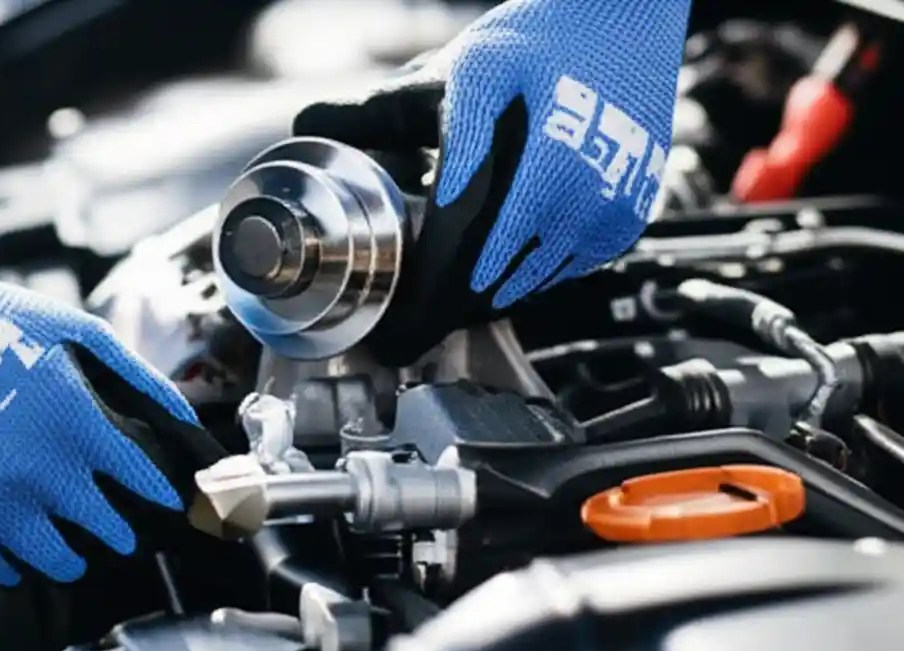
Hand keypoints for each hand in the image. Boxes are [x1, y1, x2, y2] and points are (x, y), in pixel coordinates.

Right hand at [0, 222, 222, 584]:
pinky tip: (9, 529)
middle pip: (108, 532)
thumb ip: (135, 375)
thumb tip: (186, 421)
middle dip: (118, 529)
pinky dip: (11, 556)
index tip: (163, 500)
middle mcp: (32, 469)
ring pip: (57, 561)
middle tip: (114, 524)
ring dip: (70, 552)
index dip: (158, 494)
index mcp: (71, 418)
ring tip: (67, 538)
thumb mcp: (68, 328)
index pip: (142, 482)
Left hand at [295, 0, 690, 309]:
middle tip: (405, 330)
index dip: (420, 300)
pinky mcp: (622, 226)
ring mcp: (599, 208)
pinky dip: (520, 281)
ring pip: (522, 287)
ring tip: (442, 295)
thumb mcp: (454, 69)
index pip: (455, 244)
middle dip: (440, 312)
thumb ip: (378, 111)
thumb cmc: (536, 46)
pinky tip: (495, 265)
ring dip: (478, 299)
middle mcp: (564, 181)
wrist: (626, 30)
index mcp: (513, 143)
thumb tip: (307, 129)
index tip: (389, 337)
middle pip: (486, 281)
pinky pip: (558, 278)